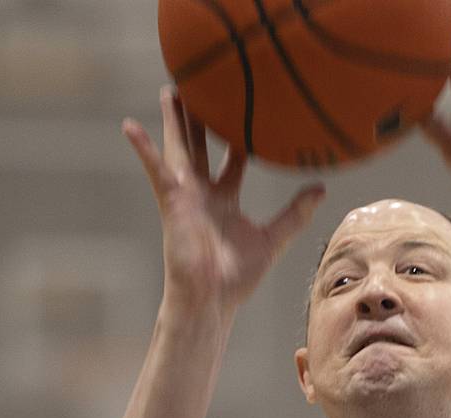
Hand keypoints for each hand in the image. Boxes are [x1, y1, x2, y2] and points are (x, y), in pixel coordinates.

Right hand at [124, 90, 325, 310]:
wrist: (212, 299)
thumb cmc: (237, 277)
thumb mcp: (273, 239)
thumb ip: (295, 213)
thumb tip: (321, 189)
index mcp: (224, 199)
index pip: (232, 159)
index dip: (239, 136)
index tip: (248, 110)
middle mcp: (203, 193)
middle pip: (201, 146)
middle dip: (200, 118)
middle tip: (201, 85)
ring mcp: (185, 196)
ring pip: (179, 148)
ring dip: (173, 120)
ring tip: (169, 89)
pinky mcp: (171, 202)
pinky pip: (156, 170)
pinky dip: (143, 149)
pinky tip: (129, 126)